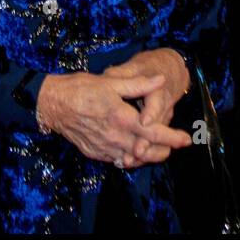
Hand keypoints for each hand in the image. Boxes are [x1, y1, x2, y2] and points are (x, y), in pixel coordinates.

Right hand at [36, 70, 190, 169]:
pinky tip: (132, 151)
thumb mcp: (111, 82)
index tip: (186, 139)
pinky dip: (129, 157)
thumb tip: (160, 80)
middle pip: (147, 151)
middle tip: (173, 146)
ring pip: (133, 159)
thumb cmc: (81, 88)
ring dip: (147, 156)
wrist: (52, 104)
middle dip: (164, 151)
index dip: (173, 137)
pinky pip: (117, 159)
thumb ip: (138, 84)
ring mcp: (104, 147)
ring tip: (157, 150)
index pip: (154, 132)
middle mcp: (115, 137)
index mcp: (122, 118)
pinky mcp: (95, 152)